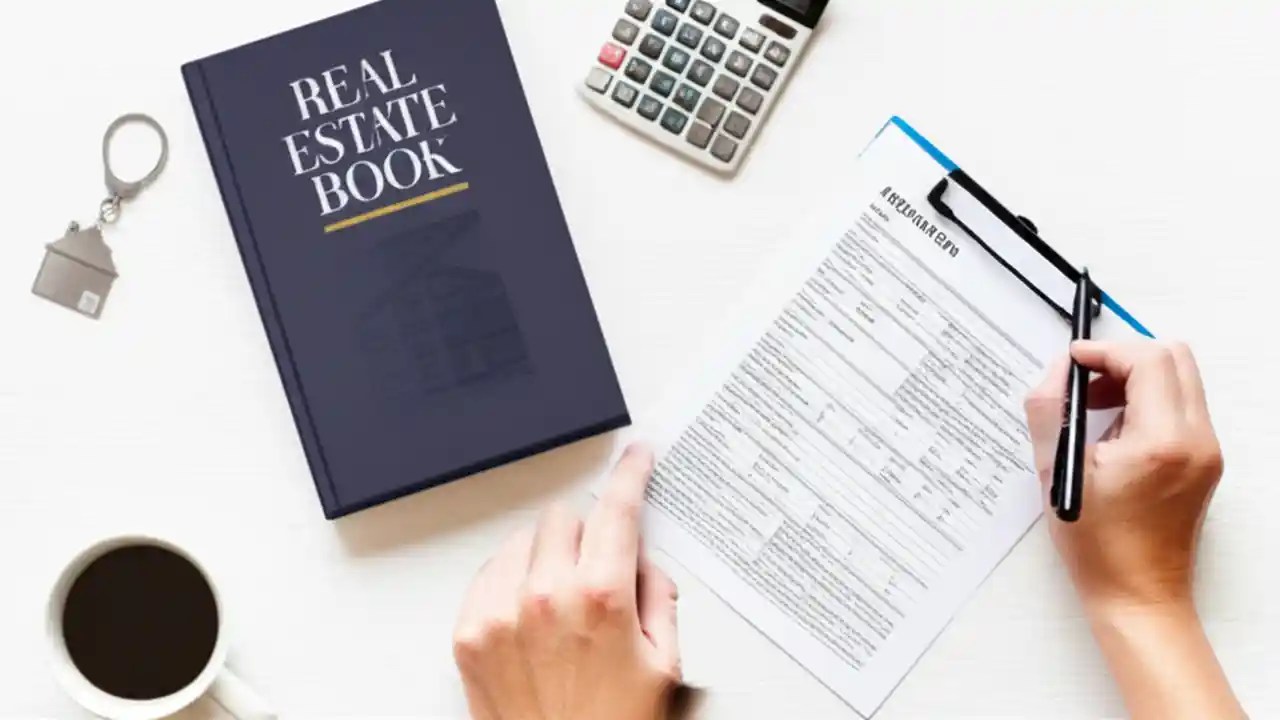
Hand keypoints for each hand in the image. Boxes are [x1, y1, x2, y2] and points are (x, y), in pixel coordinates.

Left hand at [452, 445, 680, 719]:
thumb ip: (658, 597)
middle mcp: (547, 595)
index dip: (631, 474)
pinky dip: (511, 579)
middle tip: (599, 568)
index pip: (618, 509)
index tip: (636, 456)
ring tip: (562, 602)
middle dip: (587, 533)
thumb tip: (644, 559)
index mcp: (603, 598)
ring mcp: (501, 611)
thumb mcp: (662, 665)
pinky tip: (530, 613)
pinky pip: (489, 571)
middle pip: (565, 517)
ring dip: (546, 554)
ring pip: (524, 539)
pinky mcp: (469, 631)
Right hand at [1025, 340, 1242, 718]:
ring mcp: (1207, 451)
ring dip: (1135, 378)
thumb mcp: (1056, 472)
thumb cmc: (1098, 546)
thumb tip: (1057, 371)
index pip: (1146, 360)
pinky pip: (1181, 407)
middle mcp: (1195, 441)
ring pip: (1180, 379)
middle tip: (1085, 380)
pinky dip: (1147, 402)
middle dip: (1123, 357)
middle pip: (1173, 358)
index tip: (1073, 362)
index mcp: (1161, 442)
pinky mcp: (1204, 461)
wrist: (1136, 594)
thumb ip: (1050, 410)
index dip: (1103, 350)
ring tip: (1094, 408)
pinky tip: (1112, 431)